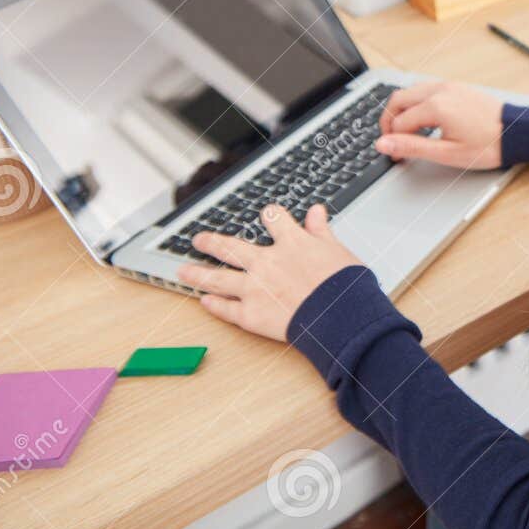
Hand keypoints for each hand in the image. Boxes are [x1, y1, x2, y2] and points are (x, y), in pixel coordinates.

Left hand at [179, 204, 361, 340]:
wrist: (341, 318)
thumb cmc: (345, 286)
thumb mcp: (337, 250)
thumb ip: (321, 231)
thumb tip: (316, 211)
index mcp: (291, 243)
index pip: (275, 219)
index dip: (271, 215)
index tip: (267, 214)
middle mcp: (266, 262)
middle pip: (231, 247)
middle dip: (212, 242)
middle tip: (198, 240)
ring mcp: (255, 289)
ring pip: (218, 278)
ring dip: (198, 273)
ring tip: (183, 271)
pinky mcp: (251, 315)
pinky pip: (226, 308)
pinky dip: (214, 305)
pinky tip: (204, 301)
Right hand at [376, 81, 504, 169]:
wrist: (517, 133)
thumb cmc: (488, 146)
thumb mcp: (447, 153)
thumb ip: (412, 147)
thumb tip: (383, 144)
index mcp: (436, 106)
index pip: (398, 122)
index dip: (393, 142)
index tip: (397, 157)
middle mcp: (440, 90)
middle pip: (398, 100)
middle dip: (389, 121)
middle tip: (393, 141)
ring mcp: (449, 86)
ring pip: (411, 92)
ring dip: (402, 111)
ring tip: (407, 133)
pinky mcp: (457, 87)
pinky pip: (426, 90)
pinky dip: (417, 103)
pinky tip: (424, 121)